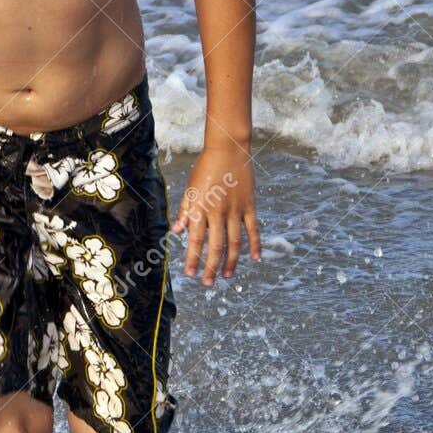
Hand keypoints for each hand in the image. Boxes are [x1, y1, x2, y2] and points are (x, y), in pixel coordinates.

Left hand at [172, 145, 260, 285]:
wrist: (227, 149)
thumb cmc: (205, 168)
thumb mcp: (190, 189)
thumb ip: (185, 211)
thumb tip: (177, 232)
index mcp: (201, 208)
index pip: (196, 240)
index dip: (193, 259)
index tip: (190, 274)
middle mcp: (218, 212)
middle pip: (215, 246)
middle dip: (210, 267)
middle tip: (207, 283)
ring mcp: (236, 210)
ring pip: (235, 242)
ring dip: (231, 261)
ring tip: (227, 276)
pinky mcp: (249, 205)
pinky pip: (253, 229)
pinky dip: (255, 244)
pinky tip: (255, 258)